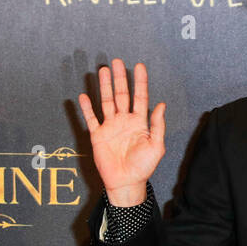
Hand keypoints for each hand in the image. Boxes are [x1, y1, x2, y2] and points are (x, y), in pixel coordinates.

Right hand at [77, 60, 165, 205]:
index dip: (140, 82)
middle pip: (121, 95)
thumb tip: (161, 105)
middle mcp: (124, 121)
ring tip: (103, 71)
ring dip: (105, 87)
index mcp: (139, 122)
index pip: (140, 97)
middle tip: (117, 62)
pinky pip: (91, 119)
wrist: (126, 183)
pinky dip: (87, 108)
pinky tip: (84, 96)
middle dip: (120, 78)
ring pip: (106, 102)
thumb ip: (158, 125)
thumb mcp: (157, 146)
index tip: (139, 66)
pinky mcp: (98, 136)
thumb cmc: (144, 167)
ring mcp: (110, 127)